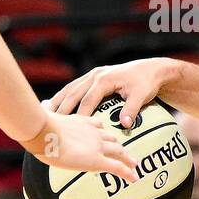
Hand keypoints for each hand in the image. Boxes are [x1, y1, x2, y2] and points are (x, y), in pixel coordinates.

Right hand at [22, 100, 137, 182]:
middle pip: (110, 137)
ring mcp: (96, 145)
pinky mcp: (96, 159)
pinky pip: (117, 167)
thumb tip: (41, 103)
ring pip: (118, 151)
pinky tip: (134, 179)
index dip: (102, 131)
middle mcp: (92, 131)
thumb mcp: (44, 114)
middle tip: (123, 150)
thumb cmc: (38, 123)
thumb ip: (46, 111)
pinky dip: (127, 173)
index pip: (97, 125)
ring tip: (133, 164)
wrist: (42, 130)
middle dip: (118, 144)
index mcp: (81, 121)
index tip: (104, 135)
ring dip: (127, 158)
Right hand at [49, 58, 178, 127]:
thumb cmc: (146, 83)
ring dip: (58, 101)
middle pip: (73, 94)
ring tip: (47, 115)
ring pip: (70, 89)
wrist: (151, 69)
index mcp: (104, 80)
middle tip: (51, 124)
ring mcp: (93, 74)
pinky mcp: (93, 76)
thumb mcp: (141, 96)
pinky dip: (64, 96)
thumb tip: (124, 125)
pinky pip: (75, 86)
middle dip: (62, 109)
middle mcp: (95, 75)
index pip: (87, 100)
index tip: (70, 129)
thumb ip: (131, 110)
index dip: (78, 115)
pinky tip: (55, 106)